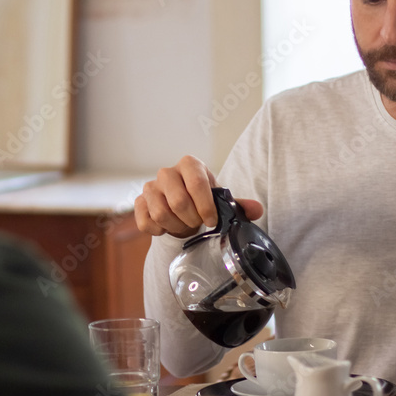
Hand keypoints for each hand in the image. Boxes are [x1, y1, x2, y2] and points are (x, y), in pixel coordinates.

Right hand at [133, 155, 263, 237]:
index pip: (196, 183)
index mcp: (190, 164)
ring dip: (177, 227)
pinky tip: (167, 228)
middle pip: (177, 201)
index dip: (205, 206)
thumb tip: (256, 209)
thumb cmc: (202, 199)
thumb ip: (238, 205)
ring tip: (184, 226)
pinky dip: (159, 231)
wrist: (180, 205)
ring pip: (161, 213)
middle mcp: (167, 172)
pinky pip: (146, 222)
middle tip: (197, 224)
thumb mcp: (220, 200)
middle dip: (191, 220)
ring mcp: (150, 187)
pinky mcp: (139, 202)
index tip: (211, 221)